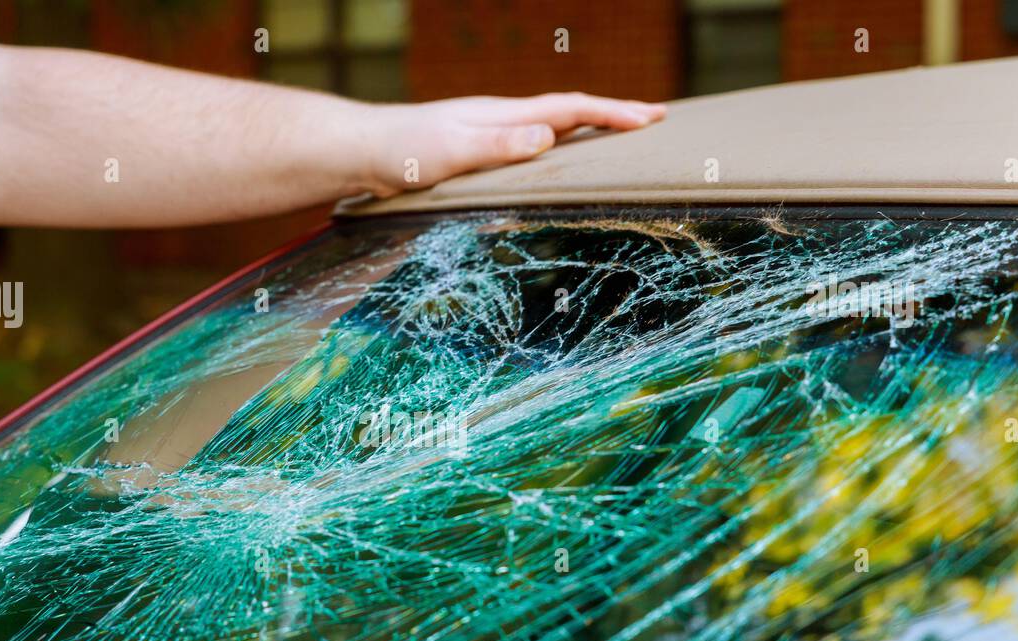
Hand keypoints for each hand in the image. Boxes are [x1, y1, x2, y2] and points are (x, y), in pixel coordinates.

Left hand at [359, 93, 666, 197]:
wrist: (362, 148)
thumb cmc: (403, 154)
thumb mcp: (453, 152)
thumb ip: (500, 145)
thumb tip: (548, 137)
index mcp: (504, 115)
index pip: (571, 109)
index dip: (612, 113)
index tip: (650, 119)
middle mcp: (502, 117)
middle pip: (570, 110)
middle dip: (614, 114)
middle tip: (655, 119)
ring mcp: (490, 129)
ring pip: (553, 122)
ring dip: (591, 125)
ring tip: (621, 131)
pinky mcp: (477, 146)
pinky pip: (533, 139)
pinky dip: (561, 140)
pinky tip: (560, 152)